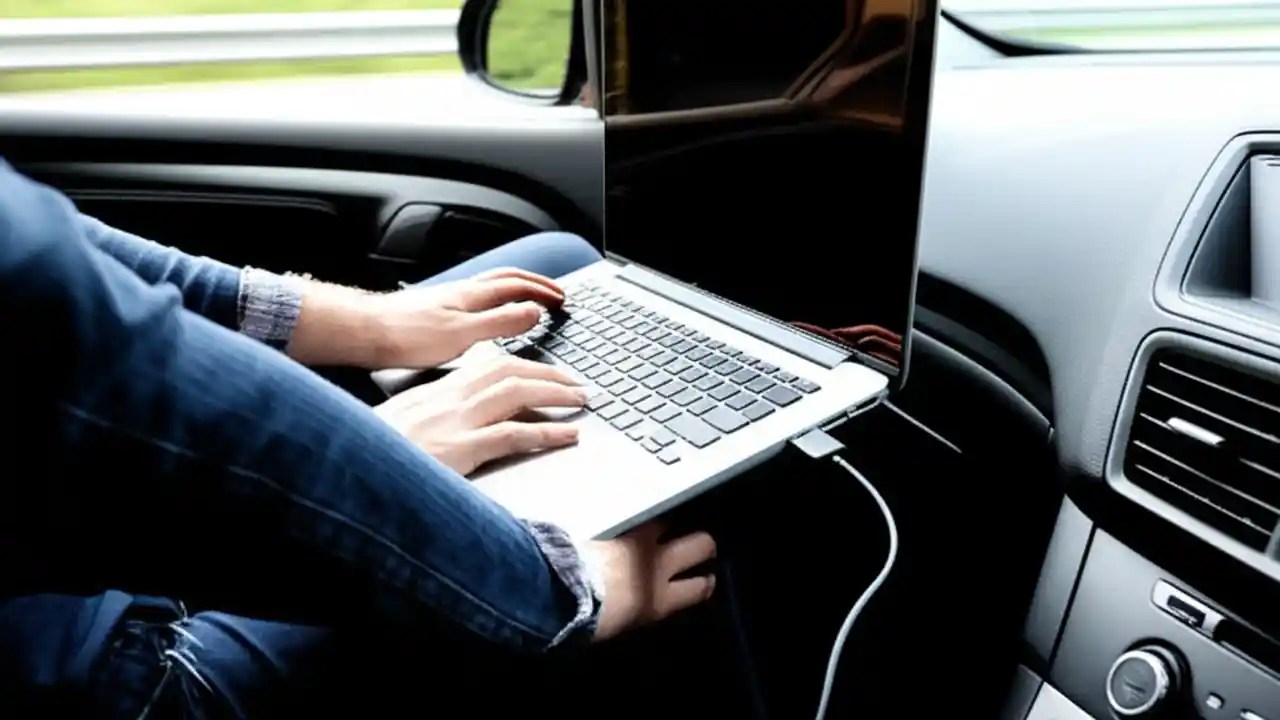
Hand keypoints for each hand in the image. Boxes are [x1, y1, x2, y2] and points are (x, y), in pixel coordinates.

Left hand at [368, 268, 564, 368]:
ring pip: (488, 286)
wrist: (364, 333)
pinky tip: (484, 314)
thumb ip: (501, 322)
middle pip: (505, 279)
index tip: (562, 299)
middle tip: (553, 292)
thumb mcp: (463, 334)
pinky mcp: (431, 311)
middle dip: (533, 284)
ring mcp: (445, 299)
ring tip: (526, 297)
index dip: (543, 290)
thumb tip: (534, 311)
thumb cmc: (406, 336)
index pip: (517, 285)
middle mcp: (460, 292)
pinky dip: (492, 301)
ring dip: (513, 289)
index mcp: (472, 296)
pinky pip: (474, 299)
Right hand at [374, 356, 586, 474]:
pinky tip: (568, 435)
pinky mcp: (461, 450)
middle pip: (510, 371)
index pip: (490, 366)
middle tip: (576, 384)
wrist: (348, 472)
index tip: (547, 372)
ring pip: (518, 393)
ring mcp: (455, 422)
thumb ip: (434, 418)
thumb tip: (459, 422)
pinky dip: (547, 431)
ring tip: (581, 401)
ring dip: (556, 394)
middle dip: (549, 373)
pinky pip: (514, 434)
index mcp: (436, 391)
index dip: (525, 366)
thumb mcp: (403, 426)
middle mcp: (449, 399)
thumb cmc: (373, 454)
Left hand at [588, 521, 717, 641]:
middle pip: (700, 545)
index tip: (708, 578)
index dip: (706, 583)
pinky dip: (636, 520)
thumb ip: (641, 607)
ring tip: (665, 524)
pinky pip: (635, 518)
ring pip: (669, 522)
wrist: (561, 592)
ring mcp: (639, 541)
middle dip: (704, 545)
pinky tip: (631, 520)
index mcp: (660, 600)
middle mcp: (658, 566)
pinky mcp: (616, 525)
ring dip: (668, 524)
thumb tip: (643, 602)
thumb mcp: (624, 622)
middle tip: (701, 545)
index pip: (698, 589)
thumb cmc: (589, 621)